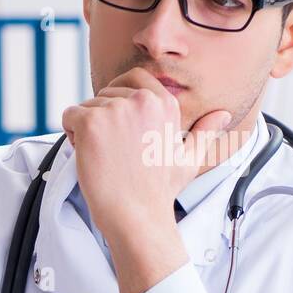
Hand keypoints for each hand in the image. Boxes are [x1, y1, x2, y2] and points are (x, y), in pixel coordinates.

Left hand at [61, 68, 230, 292]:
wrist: (136, 215)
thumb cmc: (159, 191)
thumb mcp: (189, 159)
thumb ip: (204, 132)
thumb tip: (224, 115)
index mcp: (164, 103)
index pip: (133, 78)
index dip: (119, 99)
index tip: (119, 126)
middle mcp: (142, 100)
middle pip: (105, 94)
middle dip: (102, 117)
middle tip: (113, 150)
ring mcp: (115, 109)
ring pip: (86, 106)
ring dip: (86, 129)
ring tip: (104, 156)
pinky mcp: (91, 122)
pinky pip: (69, 114)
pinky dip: (70, 134)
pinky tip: (87, 155)